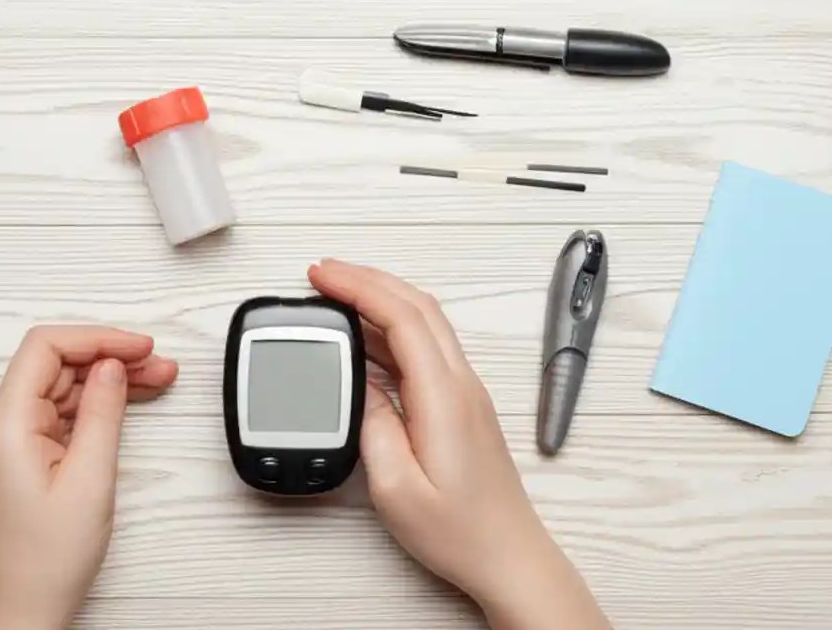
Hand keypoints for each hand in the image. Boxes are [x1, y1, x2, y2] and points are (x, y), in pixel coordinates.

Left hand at [0, 325, 177, 629]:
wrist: (21, 613)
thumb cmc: (45, 562)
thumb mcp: (90, 479)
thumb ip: (102, 413)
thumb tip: (112, 366)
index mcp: (2, 425)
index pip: (46, 348)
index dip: (97, 338)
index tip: (139, 346)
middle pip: (55, 367)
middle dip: (110, 360)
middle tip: (160, 366)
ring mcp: (1, 443)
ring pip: (58, 390)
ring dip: (105, 383)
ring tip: (156, 381)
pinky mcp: (13, 458)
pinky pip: (53, 416)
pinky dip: (89, 409)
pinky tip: (123, 405)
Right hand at [309, 260, 609, 629]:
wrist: (509, 557)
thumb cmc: (460, 532)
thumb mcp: (396, 488)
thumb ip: (372, 427)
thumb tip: (359, 385)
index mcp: (445, 397)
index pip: (402, 316)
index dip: (359, 287)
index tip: (322, 276)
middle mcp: (461, 385)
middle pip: (418, 306)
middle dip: (368, 279)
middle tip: (324, 273)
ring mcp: (466, 393)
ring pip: (425, 323)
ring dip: (381, 299)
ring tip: (338, 297)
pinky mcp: (463, 406)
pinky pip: (427, 348)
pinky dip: (394, 327)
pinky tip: (368, 338)